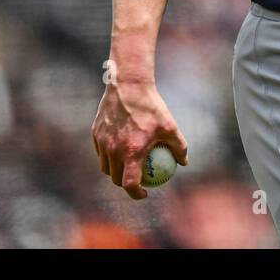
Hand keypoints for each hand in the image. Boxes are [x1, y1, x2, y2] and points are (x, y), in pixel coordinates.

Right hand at [92, 79, 189, 199]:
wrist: (128, 86)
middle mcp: (113, 150)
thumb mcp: (170, 126)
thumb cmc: (152, 106)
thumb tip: (183, 162)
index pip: (130, 184)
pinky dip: (108, 155)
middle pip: (115, 178)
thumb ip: (179, 146)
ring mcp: (102, 142)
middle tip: (136, 180)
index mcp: (131, 152)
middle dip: (125, 184)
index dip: (136, 194)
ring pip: (105, 166)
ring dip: (115, 171)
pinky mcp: (96, 133)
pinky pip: (101, 151)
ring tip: (126, 168)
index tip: (145, 192)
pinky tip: (119, 149)